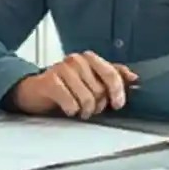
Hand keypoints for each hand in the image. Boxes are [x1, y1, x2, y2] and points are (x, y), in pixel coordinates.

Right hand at [12, 51, 137, 119]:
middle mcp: (76, 60)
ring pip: (87, 99)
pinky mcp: (50, 81)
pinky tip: (67, 108)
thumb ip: (113, 76)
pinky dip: (71, 111)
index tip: (117, 104)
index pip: (112, 73)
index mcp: (89, 58)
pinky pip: (71, 103)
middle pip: (100, 90)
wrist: (33, 90)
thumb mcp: (90, 80)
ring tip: (78, 109)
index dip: (118, 91)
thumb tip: (134, 78)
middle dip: (98, 105)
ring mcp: (62, 69)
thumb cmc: (65, 86)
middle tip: (90, 108)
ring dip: (85, 111)